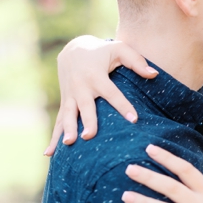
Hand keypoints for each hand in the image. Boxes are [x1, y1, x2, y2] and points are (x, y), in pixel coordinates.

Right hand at [45, 36, 156, 153]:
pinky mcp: (65, 103)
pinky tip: (49, 153)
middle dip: (87, 121)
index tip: (133, 119)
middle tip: (89, 135)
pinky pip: (58, 122)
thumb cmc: (102, 51)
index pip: (112, 93)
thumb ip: (137, 61)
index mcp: (96, 76)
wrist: (72, 50)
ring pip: (67, 115)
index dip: (123, 106)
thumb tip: (154, 74)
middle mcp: (81, 88)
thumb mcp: (119, 49)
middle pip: (85, 107)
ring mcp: (70, 97)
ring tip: (69, 143)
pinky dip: (53, 137)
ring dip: (67, 130)